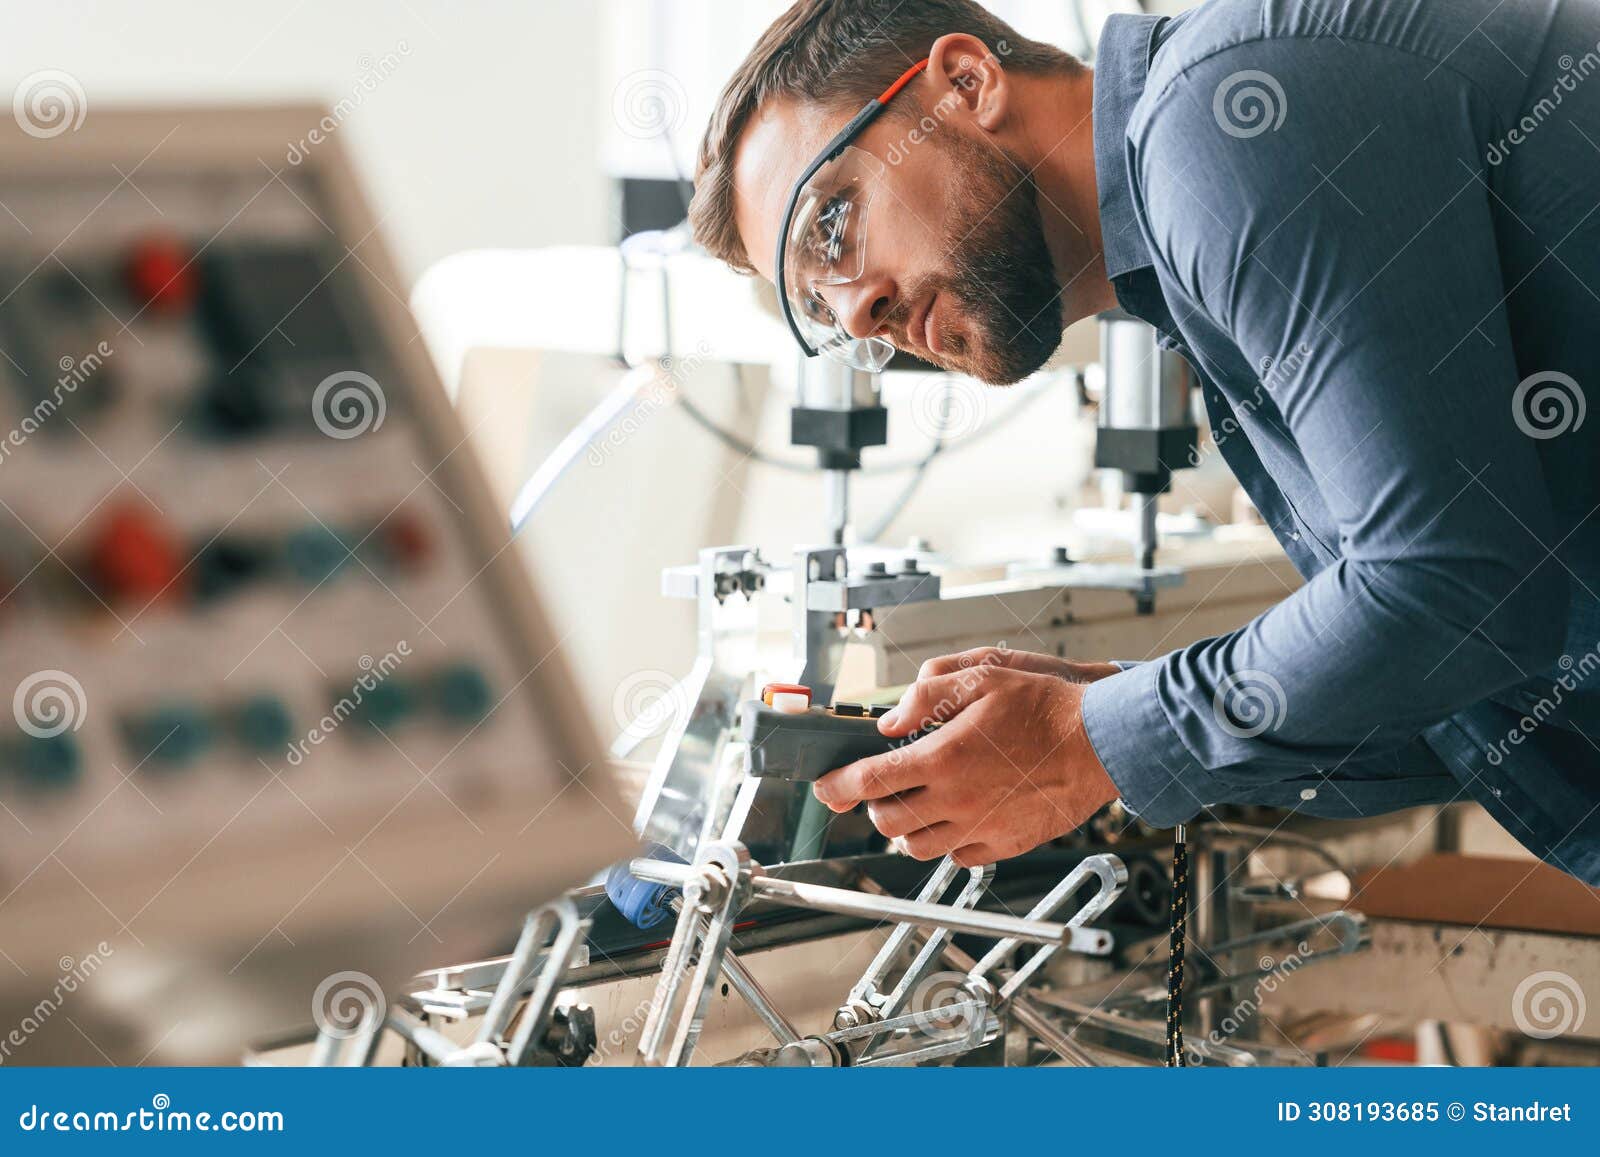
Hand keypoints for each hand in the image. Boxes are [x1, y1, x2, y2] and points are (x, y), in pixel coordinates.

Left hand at [813, 647, 1121, 865]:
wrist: (1101, 742)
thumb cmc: (1045, 706)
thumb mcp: (982, 675)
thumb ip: (927, 694)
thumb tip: (890, 720)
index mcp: (942, 757)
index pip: (869, 781)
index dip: (838, 786)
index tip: (826, 787)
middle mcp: (956, 800)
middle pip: (887, 820)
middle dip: (873, 805)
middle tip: (880, 787)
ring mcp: (981, 826)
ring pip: (918, 847)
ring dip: (906, 828)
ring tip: (916, 803)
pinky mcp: (1006, 843)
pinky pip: (959, 857)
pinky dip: (946, 842)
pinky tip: (956, 817)